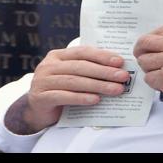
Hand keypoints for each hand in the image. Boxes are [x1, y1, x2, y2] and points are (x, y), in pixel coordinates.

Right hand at [6, 45, 129, 133]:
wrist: (40, 110)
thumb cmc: (63, 90)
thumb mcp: (75, 76)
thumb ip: (90, 70)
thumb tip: (119, 69)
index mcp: (58, 56)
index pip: (82, 52)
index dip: (102, 56)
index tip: (120, 62)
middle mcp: (48, 66)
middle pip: (80, 67)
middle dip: (104, 71)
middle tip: (123, 77)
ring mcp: (41, 81)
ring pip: (73, 81)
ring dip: (97, 85)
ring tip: (116, 89)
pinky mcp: (39, 97)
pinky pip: (62, 96)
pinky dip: (80, 97)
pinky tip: (95, 100)